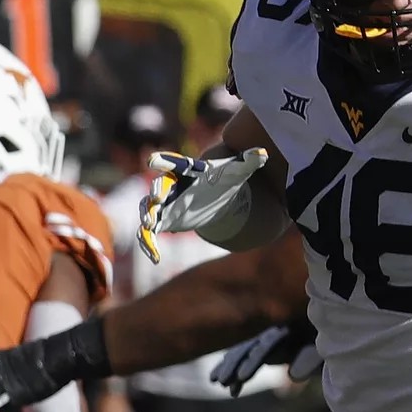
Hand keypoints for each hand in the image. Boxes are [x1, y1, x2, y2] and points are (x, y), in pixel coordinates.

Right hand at [136, 148, 266, 261]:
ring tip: (150, 225)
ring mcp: (164, 204)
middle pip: (160, 187)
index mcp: (187, 172)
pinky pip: (149, 232)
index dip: (164, 161)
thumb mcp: (236, 171)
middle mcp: (171, 186)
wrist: (214, 197)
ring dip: (148, 216)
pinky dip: (149, 243)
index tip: (153, 160)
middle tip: (157, 198)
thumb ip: (248, 161)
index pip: (174, 164)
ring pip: (149, 209)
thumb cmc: (224, 181)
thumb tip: (264, 153)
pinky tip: (155, 258)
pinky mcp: (163, 221)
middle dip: (157, 193)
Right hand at [210, 318, 317, 395]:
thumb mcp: (322, 351)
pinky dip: (234, 370)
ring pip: (241, 352)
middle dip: (233, 365)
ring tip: (215, 382)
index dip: (253, 360)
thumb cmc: (326, 344)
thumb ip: (309, 360)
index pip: (266, 346)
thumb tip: (292, 374)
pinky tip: (226, 385)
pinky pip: (244, 357)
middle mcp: (273, 333)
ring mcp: (266, 339)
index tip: (242, 377)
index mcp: (288, 331)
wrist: (326, 333)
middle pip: (248, 348)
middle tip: (221, 382)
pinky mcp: (264, 347)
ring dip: (228, 367)